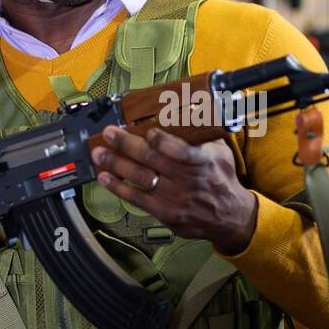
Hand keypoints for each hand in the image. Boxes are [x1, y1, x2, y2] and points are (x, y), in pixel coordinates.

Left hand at [92, 125, 258, 254]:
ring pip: (140, 178)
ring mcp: (174, 198)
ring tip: (100, 153)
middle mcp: (187, 180)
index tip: (146, 129)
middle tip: (110, 133)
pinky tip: (105, 177)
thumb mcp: (220, 153)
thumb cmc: (222, 179)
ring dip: (116, 164)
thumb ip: (202, 136)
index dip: (160, 140)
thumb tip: (185, 112)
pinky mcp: (165, 213)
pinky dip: (118, 187)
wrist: (229, 216)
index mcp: (202, 162)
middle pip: (151, 160)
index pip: (179, 150)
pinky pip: (136, 199)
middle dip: (126, 144)